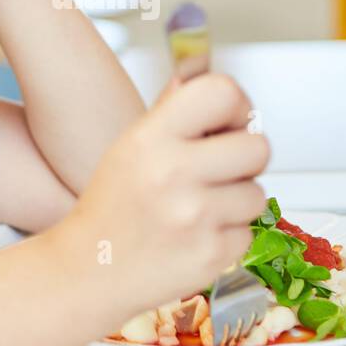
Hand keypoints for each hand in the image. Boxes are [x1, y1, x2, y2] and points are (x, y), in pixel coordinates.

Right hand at [52, 73, 271, 314]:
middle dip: (245, 159)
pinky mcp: (211, 254)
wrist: (88, 270)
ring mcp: (195, 216)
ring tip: (201, 207)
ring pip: (257, 194)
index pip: (223, 93)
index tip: (232, 121)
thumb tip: (197, 75)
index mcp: (152, 138)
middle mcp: (173, 173)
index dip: (238, 106)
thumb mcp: (130, 147)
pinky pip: (248, 233)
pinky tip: (197, 236)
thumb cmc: (110, 207)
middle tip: (221, 169)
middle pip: (258, 147)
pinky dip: (229, 236)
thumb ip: (170, 111)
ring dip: (237, 201)